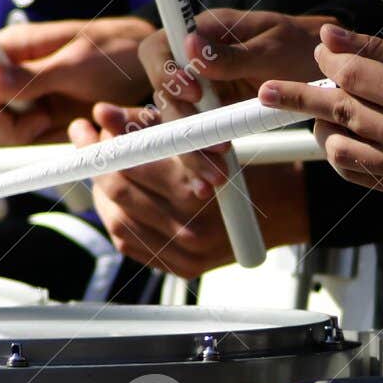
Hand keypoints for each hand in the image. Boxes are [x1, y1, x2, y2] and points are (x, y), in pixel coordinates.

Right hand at [0, 17, 155, 145]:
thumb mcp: (77, 63)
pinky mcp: (39, 125)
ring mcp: (22, 103)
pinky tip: (59, 131)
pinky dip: (34, 145)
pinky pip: (19, 144)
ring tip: (49, 120)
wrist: (148, 70)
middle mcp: (9, 76)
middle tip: (35, 115)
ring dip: (16, 134)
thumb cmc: (115, 52)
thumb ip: (31, 76)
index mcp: (10, 48)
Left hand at [76, 102, 309, 277]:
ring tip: (102, 164)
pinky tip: (119, 195)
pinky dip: (119, 217)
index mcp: (199, 190)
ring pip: (118, 222)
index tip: (90, 126)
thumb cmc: (256, 161)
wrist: (291, 207)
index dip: (102, 144)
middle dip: (98, 163)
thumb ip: (153, 123)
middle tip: (92, 140)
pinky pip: (131, 244)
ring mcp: (185, 255)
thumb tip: (101, 114)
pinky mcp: (182, 269)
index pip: (128, 166)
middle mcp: (190, 229)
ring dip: (104, 190)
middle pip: (118, 194)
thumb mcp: (208, 133)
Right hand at [141, 9, 334, 185]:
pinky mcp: (211, 115)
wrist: (325, 67)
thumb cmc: (301, 46)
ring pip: (177, 124)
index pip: (160, 49)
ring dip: (192, 153)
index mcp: (204, 33)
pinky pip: (196, 140)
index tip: (194, 95)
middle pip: (165, 95)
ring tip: (217, 176)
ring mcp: (201, 90)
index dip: (166, 73)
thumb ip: (233, 54)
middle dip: (183, 126)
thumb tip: (190, 45)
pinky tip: (208, 182)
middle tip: (217, 147)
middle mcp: (194, 63)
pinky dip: (201, 162)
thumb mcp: (273, 49)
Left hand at [255, 25, 382, 203]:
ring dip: (324, 128)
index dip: (330, 60)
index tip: (322, 49)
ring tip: (323, 112)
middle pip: (336, 112)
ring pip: (338, 149)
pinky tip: (344, 137)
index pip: (352, 76)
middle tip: (267, 90)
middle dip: (298, 96)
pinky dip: (343, 154)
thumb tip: (329, 38)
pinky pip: (357, 174)